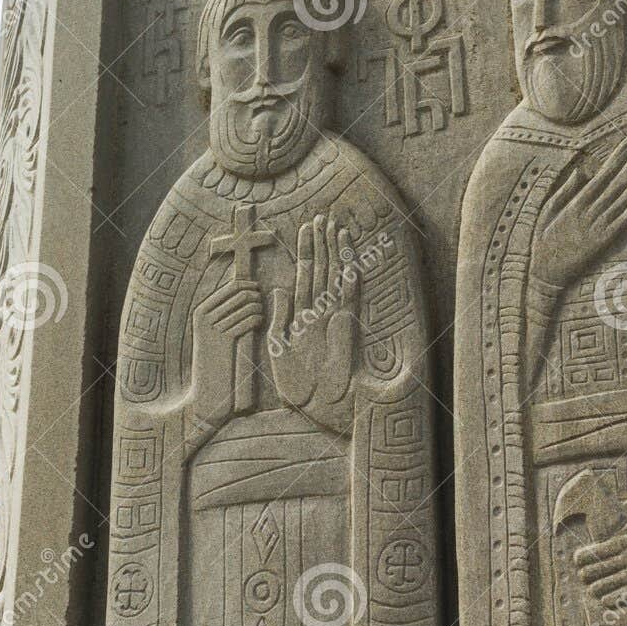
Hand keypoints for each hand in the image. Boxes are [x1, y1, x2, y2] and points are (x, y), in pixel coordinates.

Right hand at [192, 278, 263, 366]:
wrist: (207, 381)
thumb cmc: (214, 353)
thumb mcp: (211, 330)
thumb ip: (221, 311)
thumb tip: (242, 290)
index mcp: (201, 310)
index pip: (231, 287)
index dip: (248, 285)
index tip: (258, 288)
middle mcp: (204, 317)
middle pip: (240, 295)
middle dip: (256, 295)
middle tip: (262, 301)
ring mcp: (213, 328)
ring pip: (246, 308)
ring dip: (259, 308)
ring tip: (262, 313)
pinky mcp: (224, 340)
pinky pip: (247, 321)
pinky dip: (257, 319)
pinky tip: (260, 322)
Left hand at [269, 214, 359, 416]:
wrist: (316, 409)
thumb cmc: (297, 385)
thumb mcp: (277, 348)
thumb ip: (279, 318)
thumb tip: (278, 288)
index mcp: (303, 316)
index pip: (305, 275)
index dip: (305, 252)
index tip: (305, 229)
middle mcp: (320, 312)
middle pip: (321, 269)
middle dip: (320, 243)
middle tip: (320, 216)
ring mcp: (334, 318)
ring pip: (334, 276)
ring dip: (334, 251)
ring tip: (334, 226)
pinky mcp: (346, 327)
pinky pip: (348, 296)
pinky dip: (349, 275)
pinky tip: (348, 256)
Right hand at [533, 133, 626, 289]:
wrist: (547, 274)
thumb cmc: (544, 242)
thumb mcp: (547, 212)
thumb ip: (565, 191)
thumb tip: (583, 169)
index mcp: (577, 201)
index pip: (606, 170)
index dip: (623, 152)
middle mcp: (593, 210)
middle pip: (623, 177)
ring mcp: (603, 224)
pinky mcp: (609, 239)